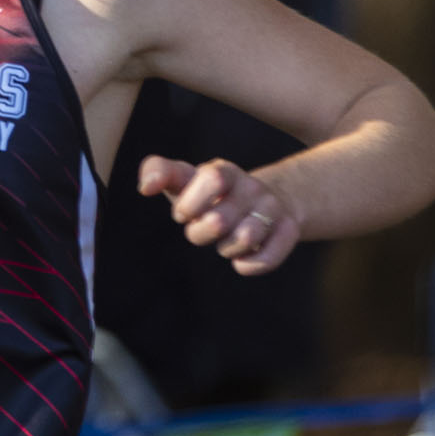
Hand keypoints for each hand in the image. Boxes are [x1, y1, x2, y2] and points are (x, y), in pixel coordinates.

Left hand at [138, 155, 301, 275]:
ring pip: (245, 239)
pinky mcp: (289, 230)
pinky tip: (241, 259)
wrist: (258, 200)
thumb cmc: (207, 193)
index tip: (182, 214)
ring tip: (224, 240)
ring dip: (225, 249)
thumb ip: (158, 171)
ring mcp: (273, 208)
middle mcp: (252, 186)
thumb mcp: (184, 179)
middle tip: (201, 229)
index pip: (212, 178)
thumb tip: (145, 188)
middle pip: (220, 221)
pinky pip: (268, 258)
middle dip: (200, 233)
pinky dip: (248, 265)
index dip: (191, 202)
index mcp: (224, 172)